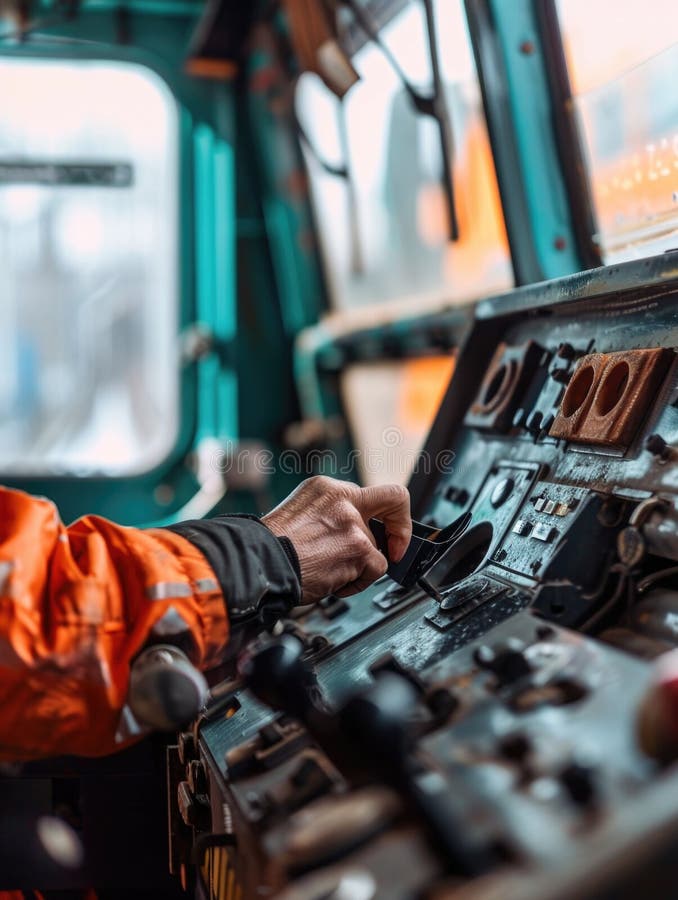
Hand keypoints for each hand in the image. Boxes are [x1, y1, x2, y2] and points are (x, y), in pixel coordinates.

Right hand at [262, 476, 411, 602]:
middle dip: (399, 530)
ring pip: (377, 548)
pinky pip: (376, 569)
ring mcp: (351, 521)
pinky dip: (358, 582)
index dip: (388, 509)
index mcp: (326, 488)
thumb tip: (353, 531)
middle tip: (395, 550)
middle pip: (393, 503)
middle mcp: (342, 498)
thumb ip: (330, 515)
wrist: (258, 563)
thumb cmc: (270, 548)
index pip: (371, 489)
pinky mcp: (358, 547)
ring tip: (330, 573)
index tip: (387, 528)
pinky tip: (335, 582)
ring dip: (359, 566)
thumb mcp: (301, 514)